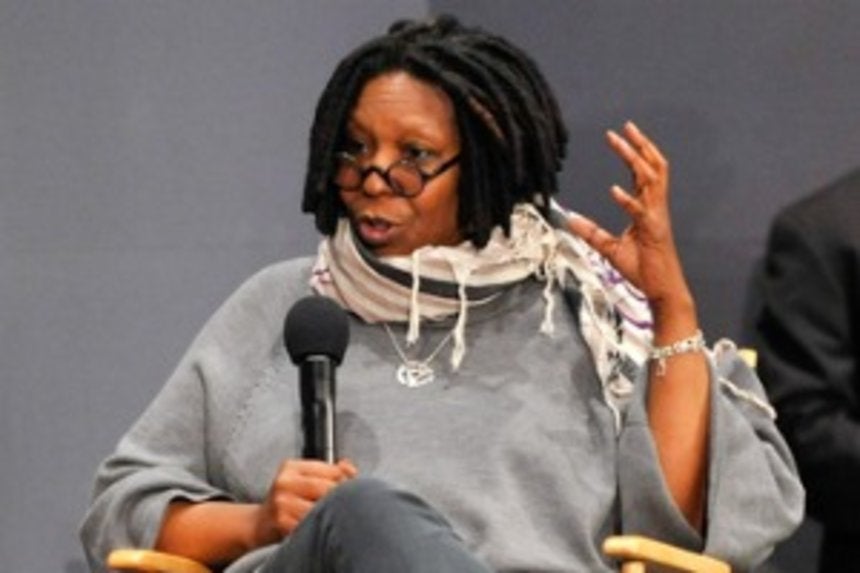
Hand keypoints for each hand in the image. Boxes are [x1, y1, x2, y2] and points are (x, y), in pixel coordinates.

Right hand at [254, 458, 357, 543]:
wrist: (259, 525)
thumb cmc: (288, 502)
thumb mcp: (305, 480)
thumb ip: (330, 471)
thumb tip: (350, 469)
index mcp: (291, 467)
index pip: (333, 471)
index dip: (347, 483)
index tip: (348, 493)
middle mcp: (285, 481)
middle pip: (329, 488)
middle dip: (339, 500)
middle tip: (341, 509)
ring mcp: (282, 501)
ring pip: (322, 507)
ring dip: (329, 515)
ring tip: (328, 519)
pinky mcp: (282, 521)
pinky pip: (312, 524)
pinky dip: (318, 528)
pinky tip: (316, 528)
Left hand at [567, 121, 691, 315]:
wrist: (662, 290)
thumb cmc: (642, 269)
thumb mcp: (609, 248)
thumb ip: (591, 232)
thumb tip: (570, 219)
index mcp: (648, 208)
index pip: (644, 173)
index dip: (635, 152)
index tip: (620, 134)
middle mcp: (656, 208)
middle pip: (653, 168)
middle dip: (640, 145)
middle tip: (625, 126)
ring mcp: (656, 218)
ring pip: (651, 180)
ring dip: (635, 160)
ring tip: (621, 143)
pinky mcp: (654, 232)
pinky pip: (641, 212)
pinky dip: (627, 200)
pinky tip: (613, 190)